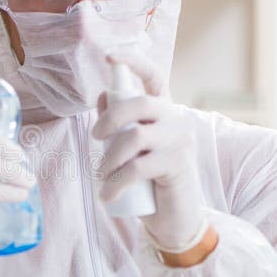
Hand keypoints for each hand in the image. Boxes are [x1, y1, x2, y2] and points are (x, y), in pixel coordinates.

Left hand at [91, 52, 207, 253]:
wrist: (174, 219)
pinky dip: (115, 182)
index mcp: (164, 111)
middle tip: (96, 139)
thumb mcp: (129, 150)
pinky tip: (107, 196)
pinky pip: (137, 167)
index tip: (109, 56)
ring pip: (135, 137)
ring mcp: (181, 141)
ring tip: (103, 177)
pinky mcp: (178, 164)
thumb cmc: (149, 182)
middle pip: (140, 103)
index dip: (134, 62)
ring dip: (109, 159)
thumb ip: (118, 123)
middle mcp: (177, 119)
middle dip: (110, 119)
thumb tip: (102, 94)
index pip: (154, 76)